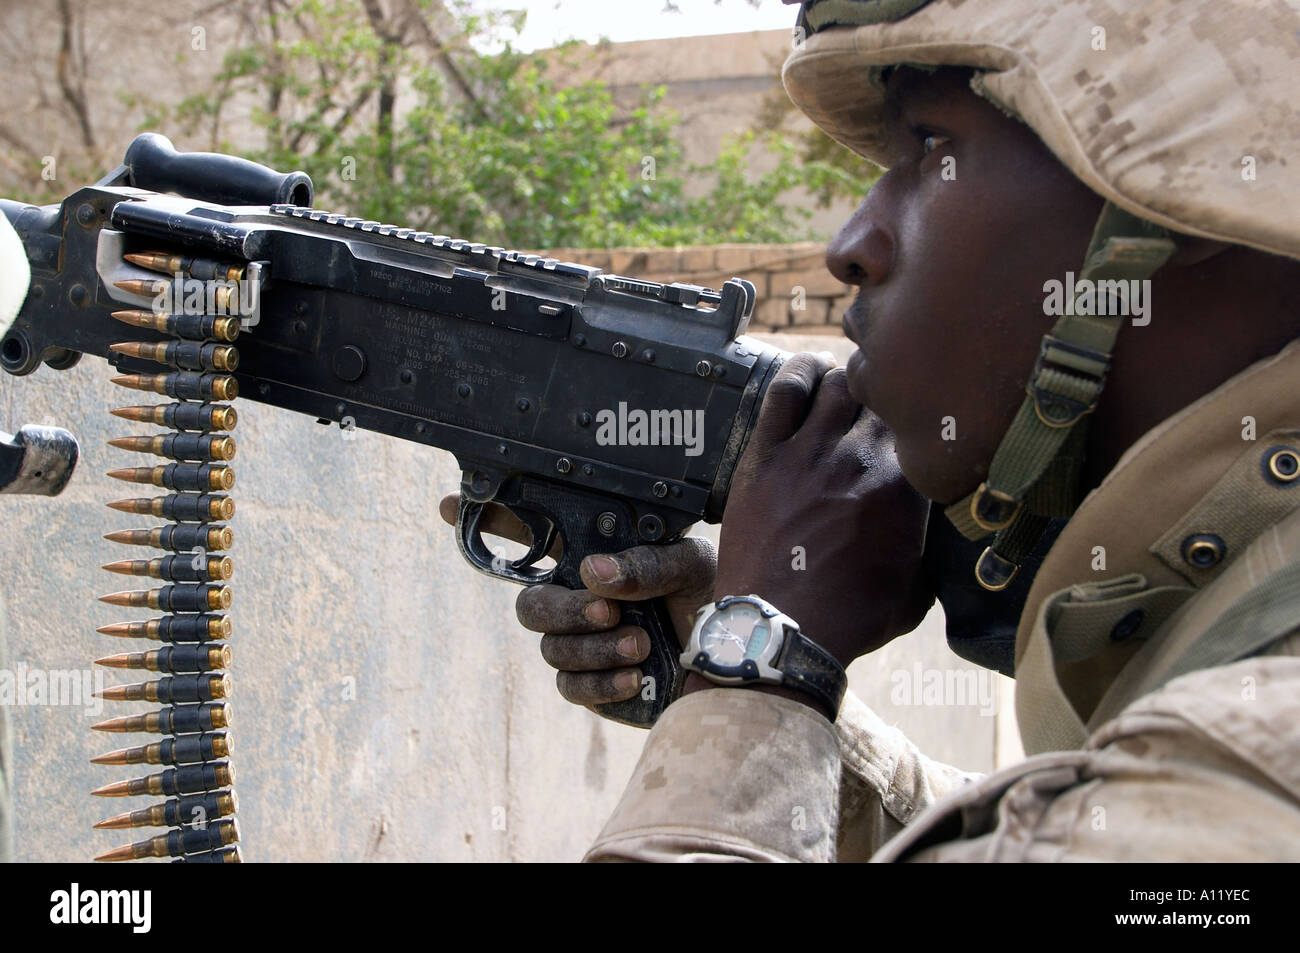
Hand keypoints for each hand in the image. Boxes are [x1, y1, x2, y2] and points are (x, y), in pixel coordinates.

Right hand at [438, 494, 715, 708]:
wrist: (735, 662)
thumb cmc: (713, 599)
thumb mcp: (691, 564)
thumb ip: (646, 562)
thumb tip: (594, 572)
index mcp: (594, 559)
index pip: (532, 536)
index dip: (489, 521)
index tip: (450, 504)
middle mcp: (579, 599)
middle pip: (530, 604)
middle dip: (564, 609)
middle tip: (608, 610)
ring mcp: (581, 644)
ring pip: (550, 648)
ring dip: (593, 646)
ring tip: (639, 641)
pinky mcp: (592, 686)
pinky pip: (570, 687)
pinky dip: (602, 681)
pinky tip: (636, 674)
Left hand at [713, 352, 933, 668]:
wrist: (780, 629)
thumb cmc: (849, 618)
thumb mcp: (916, 588)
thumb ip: (929, 546)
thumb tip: (939, 533)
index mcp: (906, 487)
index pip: (926, 425)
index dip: (926, 418)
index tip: (923, 420)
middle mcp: (861, 458)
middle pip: (885, 394)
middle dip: (890, 393)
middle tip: (885, 399)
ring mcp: (809, 452)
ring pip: (838, 383)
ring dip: (848, 377)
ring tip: (849, 383)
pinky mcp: (764, 456)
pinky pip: (784, 392)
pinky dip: (800, 372)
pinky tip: (810, 370)